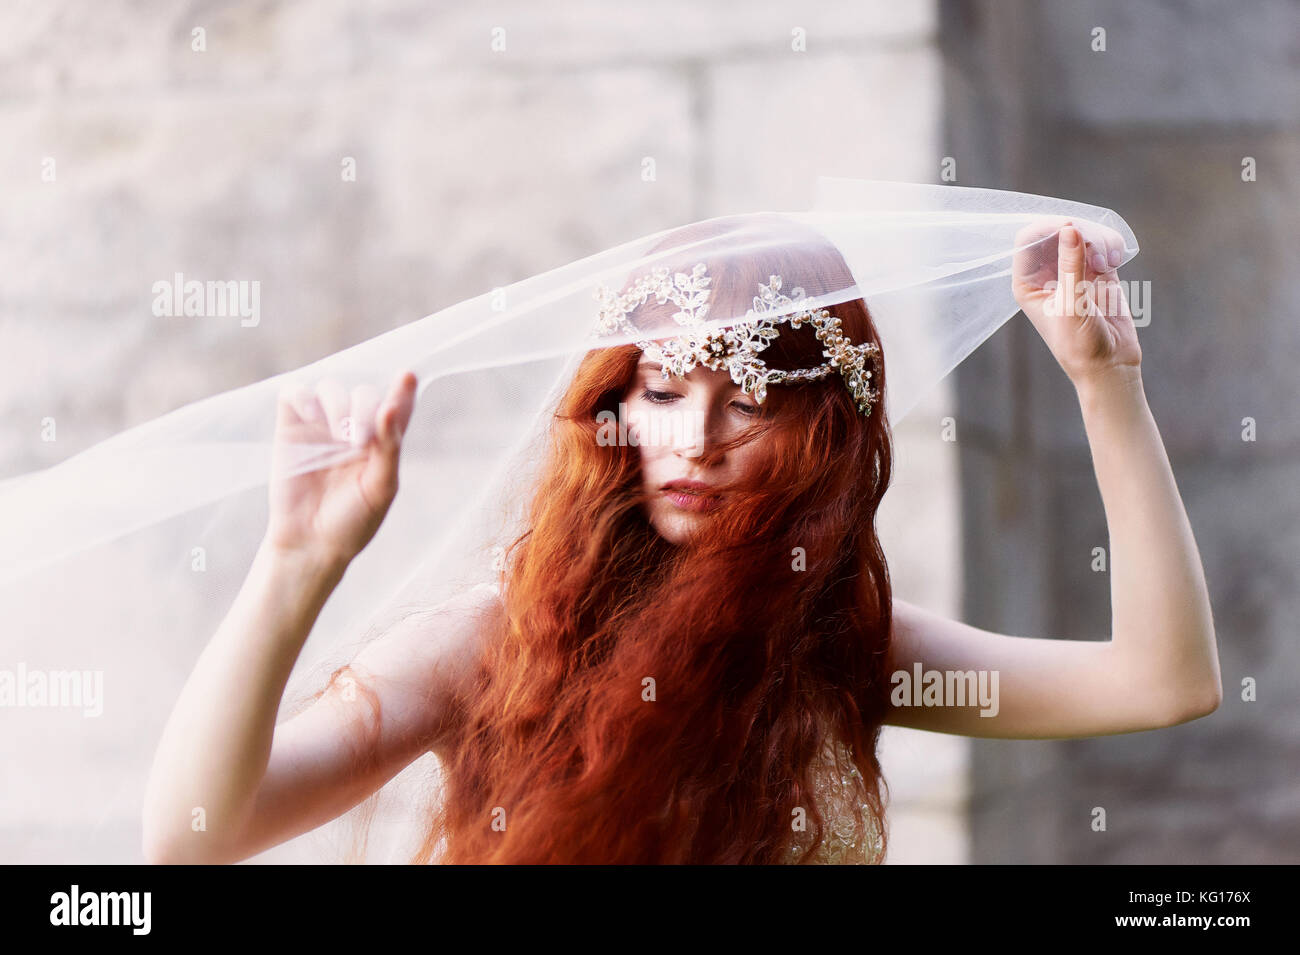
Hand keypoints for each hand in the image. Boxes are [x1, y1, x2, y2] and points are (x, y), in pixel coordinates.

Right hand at [265, 370, 417, 566]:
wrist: (310, 544)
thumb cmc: (352, 521)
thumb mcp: (380, 489)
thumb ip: (389, 448)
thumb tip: (389, 408)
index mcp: (381, 442)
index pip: (396, 406)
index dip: (403, 390)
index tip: (407, 376)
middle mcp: (352, 429)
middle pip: (363, 393)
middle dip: (363, 408)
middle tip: (358, 440)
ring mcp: (320, 428)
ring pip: (331, 388)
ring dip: (337, 403)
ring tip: (338, 436)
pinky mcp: (291, 430)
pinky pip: (295, 394)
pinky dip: (303, 396)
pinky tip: (312, 415)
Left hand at [1012, 218, 1142, 387]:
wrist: (1109, 366)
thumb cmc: (1079, 345)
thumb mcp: (1071, 304)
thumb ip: (1070, 265)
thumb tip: (1070, 228)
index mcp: (1027, 283)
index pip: (1027, 241)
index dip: (1047, 227)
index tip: (1071, 228)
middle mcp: (1046, 274)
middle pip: (1057, 231)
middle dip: (1078, 231)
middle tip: (1096, 247)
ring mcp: (1073, 271)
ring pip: (1083, 234)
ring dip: (1098, 239)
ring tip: (1108, 262)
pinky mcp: (1098, 272)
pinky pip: (1103, 244)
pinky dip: (1111, 245)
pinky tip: (1116, 260)